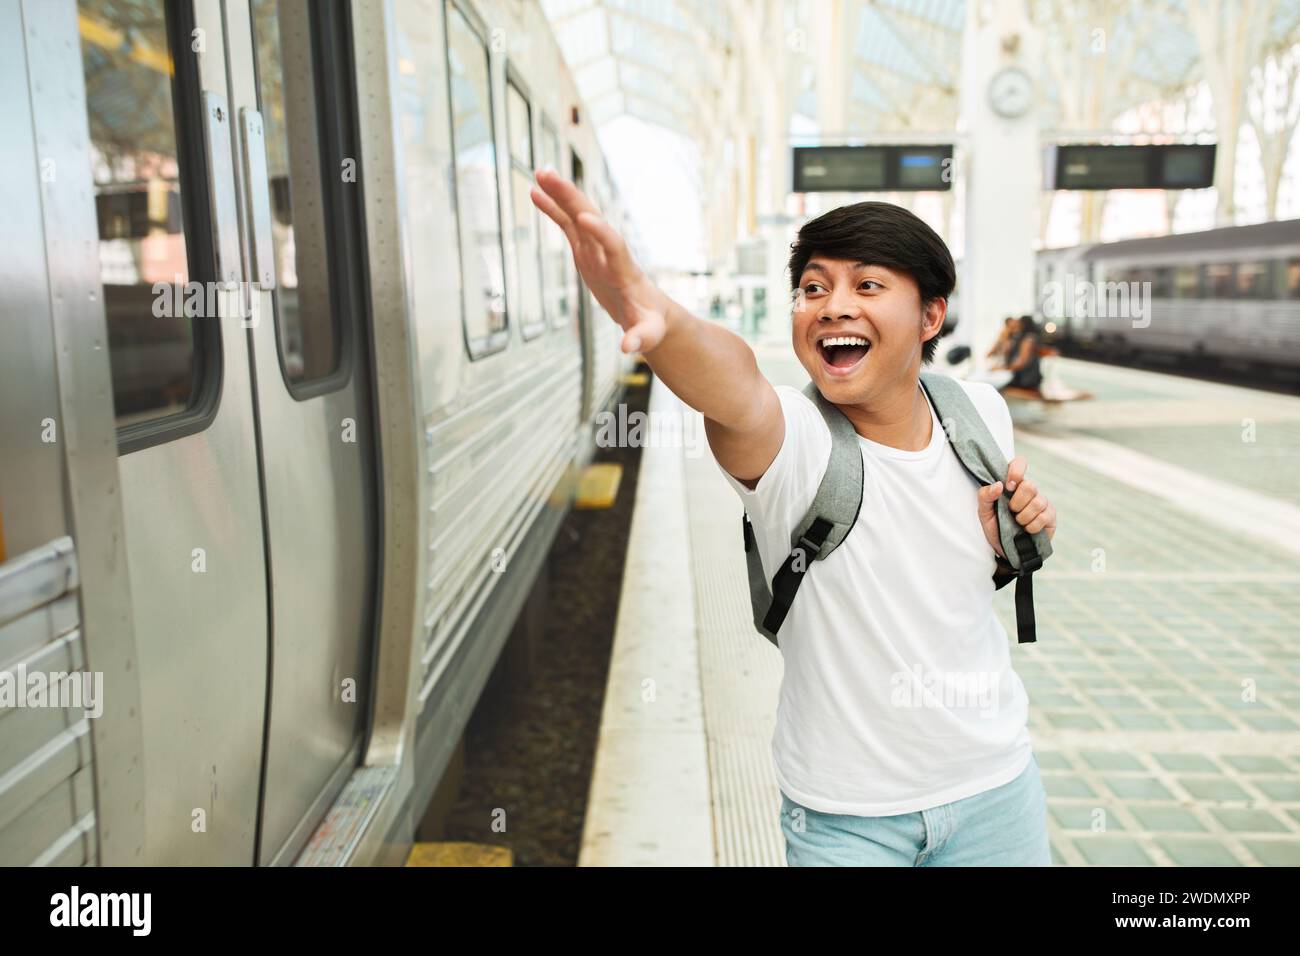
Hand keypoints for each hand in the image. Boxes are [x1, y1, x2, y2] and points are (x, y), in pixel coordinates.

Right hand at [531, 167, 667, 353]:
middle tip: (551, 176)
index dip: (602, 233)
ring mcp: (596, 249)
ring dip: (560, 194)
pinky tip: (535, 193)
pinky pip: (567, 225)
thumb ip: (640, 339)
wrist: (649, 312)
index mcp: (625, 271)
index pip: (614, 247)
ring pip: (577, 216)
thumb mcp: (648, 334)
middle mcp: (609, 253)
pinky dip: (553, 210)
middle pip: (591, 220)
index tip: (586, 218)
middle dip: (572, 198)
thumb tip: (628, 348)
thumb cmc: (650, 323)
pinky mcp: (586, 250)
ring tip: (540, 172)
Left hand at [977, 456, 1056, 558]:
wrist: (1005, 550)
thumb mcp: (983, 512)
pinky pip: (1044, 516)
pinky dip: (1032, 526)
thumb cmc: (995, 527)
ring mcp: (1042, 502)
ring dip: (1023, 516)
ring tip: (1017, 523)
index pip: (1020, 463)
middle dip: (1017, 502)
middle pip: (1030, 485)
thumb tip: (998, 485)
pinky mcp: (1050, 516)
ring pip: (1038, 501)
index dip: (1016, 470)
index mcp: (1013, 484)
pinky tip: (1027, 530)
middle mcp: (1029, 491)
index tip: (1009, 485)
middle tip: (1011, 511)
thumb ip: (985, 496)